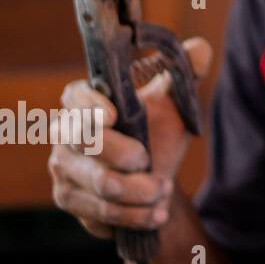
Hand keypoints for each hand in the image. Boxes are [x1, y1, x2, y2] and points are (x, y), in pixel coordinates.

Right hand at [48, 38, 210, 237]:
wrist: (156, 179)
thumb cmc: (159, 133)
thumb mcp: (176, 105)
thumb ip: (186, 74)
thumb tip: (200, 49)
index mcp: (88, 102)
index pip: (75, 96)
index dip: (89, 104)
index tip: (113, 114)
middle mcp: (66, 133)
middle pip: (86, 142)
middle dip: (125, 156)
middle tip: (148, 161)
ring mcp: (64, 167)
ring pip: (98, 183)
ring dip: (138, 191)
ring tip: (161, 190)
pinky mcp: (68, 199)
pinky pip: (100, 211)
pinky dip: (134, 214)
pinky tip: (155, 212)